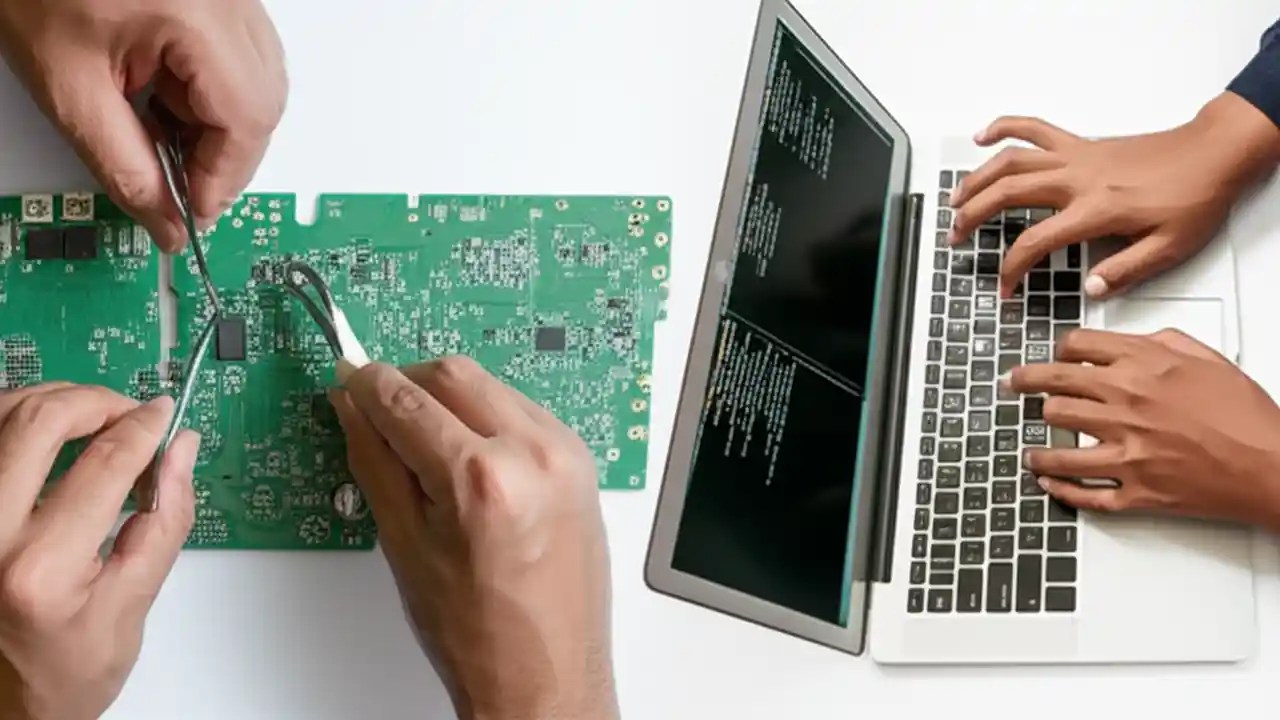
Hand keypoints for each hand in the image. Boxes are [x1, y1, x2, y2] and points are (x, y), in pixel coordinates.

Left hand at [0, 0, 286, 251]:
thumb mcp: (71, 89)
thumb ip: (124, 165)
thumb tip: (167, 223)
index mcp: (194, 13)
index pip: (244, 117)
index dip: (223, 177)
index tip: (191, 212)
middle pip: (264, 103)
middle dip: (226, 156)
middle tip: (179, 185)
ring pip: (262, 83)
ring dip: (221, 126)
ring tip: (164, 133)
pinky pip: (244, 58)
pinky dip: (215, 94)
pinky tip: (171, 99)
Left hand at [0, 386, 198, 719]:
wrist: (6, 701)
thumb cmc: (66, 668)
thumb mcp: (133, 606)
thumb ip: (164, 521)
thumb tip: (180, 450)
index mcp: (39, 570)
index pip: (104, 464)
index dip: (144, 428)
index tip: (164, 415)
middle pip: (42, 420)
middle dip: (98, 402)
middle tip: (130, 413)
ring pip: (3, 413)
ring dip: (56, 402)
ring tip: (93, 419)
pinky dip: (19, 418)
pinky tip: (49, 434)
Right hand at [330, 358, 616, 719]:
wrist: (546, 676)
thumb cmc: (477, 632)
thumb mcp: (404, 544)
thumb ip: (374, 461)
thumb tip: (353, 406)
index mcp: (481, 478)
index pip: (407, 399)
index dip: (367, 384)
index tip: (347, 380)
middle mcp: (534, 453)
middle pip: (454, 374)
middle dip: (409, 382)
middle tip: (379, 410)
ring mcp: (566, 454)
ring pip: (492, 386)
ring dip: (450, 398)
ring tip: (424, 444)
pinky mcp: (581, 462)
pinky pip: (524, 411)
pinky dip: (488, 417)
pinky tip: (468, 454)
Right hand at [949, 92, 1279, 298]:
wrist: (1213, 154)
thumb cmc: (1193, 197)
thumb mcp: (1168, 248)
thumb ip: (1124, 272)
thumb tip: (1089, 288)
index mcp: (1095, 211)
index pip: (1035, 243)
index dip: (1012, 271)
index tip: (1005, 290)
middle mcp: (1077, 180)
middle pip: (1007, 194)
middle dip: (973, 217)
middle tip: (956, 237)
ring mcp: (1075, 157)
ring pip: (1010, 161)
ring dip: (977, 179)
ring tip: (956, 199)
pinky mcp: (1080, 144)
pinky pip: (1034, 128)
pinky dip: (1005, 127)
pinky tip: (983, 136)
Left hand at [1009, 328, 1279, 529]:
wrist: (1272, 465)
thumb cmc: (1246, 416)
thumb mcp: (1207, 358)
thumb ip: (1162, 342)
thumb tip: (1128, 339)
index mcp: (1142, 367)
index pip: (1074, 347)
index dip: (1055, 352)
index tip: (1048, 359)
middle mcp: (1126, 404)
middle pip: (1052, 389)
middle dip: (1024, 385)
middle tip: (1013, 386)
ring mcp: (1124, 450)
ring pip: (1055, 442)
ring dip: (1037, 444)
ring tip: (1030, 445)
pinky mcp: (1132, 490)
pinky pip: (1080, 491)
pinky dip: (1057, 487)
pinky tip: (1045, 480)